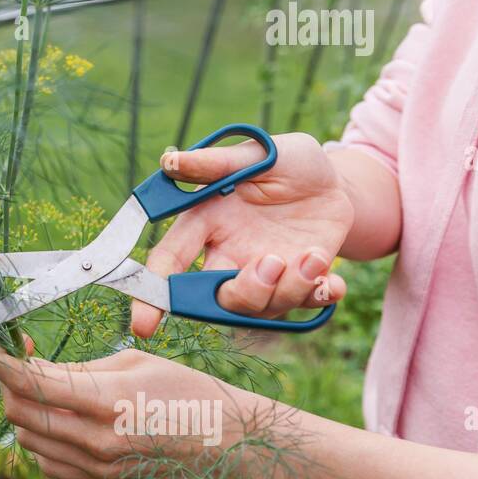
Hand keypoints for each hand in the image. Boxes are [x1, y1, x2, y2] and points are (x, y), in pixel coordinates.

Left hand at [0, 339, 264, 478]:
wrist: (229, 442)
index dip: (1, 362)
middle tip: (17, 360)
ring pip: (30, 440)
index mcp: (108, 400)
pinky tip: (60, 418)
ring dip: (24, 411)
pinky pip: (51, 463)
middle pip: (21, 414)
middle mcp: (98, 440)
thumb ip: (76, 369)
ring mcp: (99, 467)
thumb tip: (32, 367)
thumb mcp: (131, 363)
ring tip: (42, 387)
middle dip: (8, 384)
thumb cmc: (185, 389)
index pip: (32, 382)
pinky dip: (43, 439)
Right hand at [132, 132, 354, 337]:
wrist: (334, 179)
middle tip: (272, 262)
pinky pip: (303, 305)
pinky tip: (332, 281)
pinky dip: (319, 296)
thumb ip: (214, 163)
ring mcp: (264, 272)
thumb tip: (168, 161)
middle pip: (217, 297)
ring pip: (260, 307)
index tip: (143, 324)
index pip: (170, 260)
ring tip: (314, 256)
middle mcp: (229, 254)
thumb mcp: (256, 154)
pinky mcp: (298, 281)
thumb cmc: (285, 160)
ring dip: (289, 288)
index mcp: (206, 222)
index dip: (152, 293)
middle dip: (244, 292)